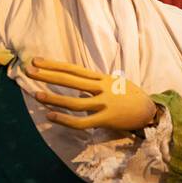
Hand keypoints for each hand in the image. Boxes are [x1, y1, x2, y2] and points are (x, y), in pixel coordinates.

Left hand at [27, 58, 158, 131]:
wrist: (151, 111)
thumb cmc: (132, 97)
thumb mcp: (115, 84)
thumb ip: (96, 84)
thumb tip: (78, 86)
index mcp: (103, 78)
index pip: (74, 69)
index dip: (55, 65)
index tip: (37, 61)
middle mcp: (102, 88)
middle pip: (71, 80)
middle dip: (49, 74)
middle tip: (30, 70)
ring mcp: (104, 104)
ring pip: (74, 101)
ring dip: (54, 97)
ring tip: (37, 95)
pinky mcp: (106, 119)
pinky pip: (82, 121)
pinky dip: (65, 119)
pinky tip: (51, 116)